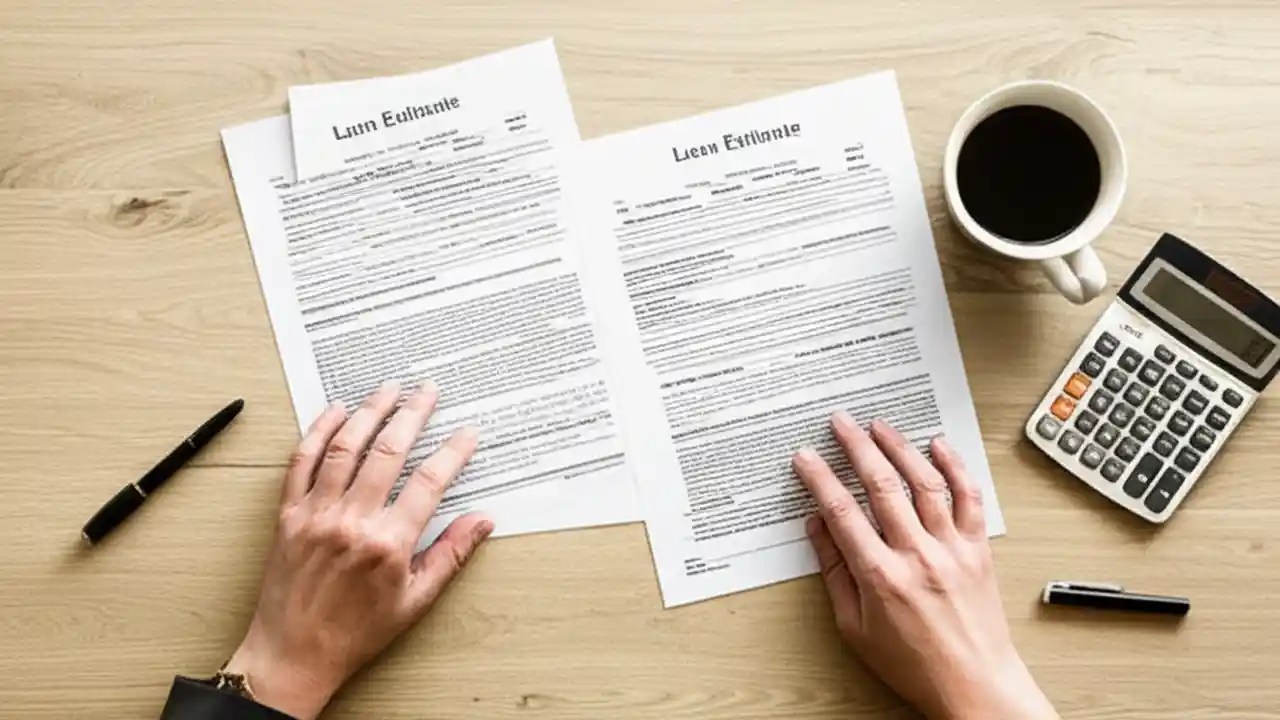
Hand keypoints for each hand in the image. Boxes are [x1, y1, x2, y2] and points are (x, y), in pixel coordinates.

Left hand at [224, 382, 493, 719]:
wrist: (293, 655)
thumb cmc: (355, 634)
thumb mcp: (415, 601)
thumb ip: (450, 555)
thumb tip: (482, 521)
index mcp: (389, 544)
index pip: (430, 482)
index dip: (453, 452)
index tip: (467, 433)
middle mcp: (352, 521)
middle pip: (388, 452)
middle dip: (413, 414)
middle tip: (428, 390)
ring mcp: (317, 514)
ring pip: (346, 447)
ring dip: (369, 412)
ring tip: (388, 388)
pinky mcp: (288, 515)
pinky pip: (302, 462)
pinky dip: (318, 432)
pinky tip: (334, 412)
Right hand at [792, 412, 1056, 719]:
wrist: (974, 685)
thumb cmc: (914, 665)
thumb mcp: (855, 628)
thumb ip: (834, 573)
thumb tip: (817, 529)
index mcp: (881, 577)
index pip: (842, 512)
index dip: (819, 479)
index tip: (805, 458)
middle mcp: (918, 556)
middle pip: (881, 486)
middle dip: (855, 447)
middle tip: (839, 423)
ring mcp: (952, 549)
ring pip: (924, 482)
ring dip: (899, 447)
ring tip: (879, 425)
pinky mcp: (977, 549)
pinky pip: (968, 497)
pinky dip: (955, 466)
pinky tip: (938, 445)